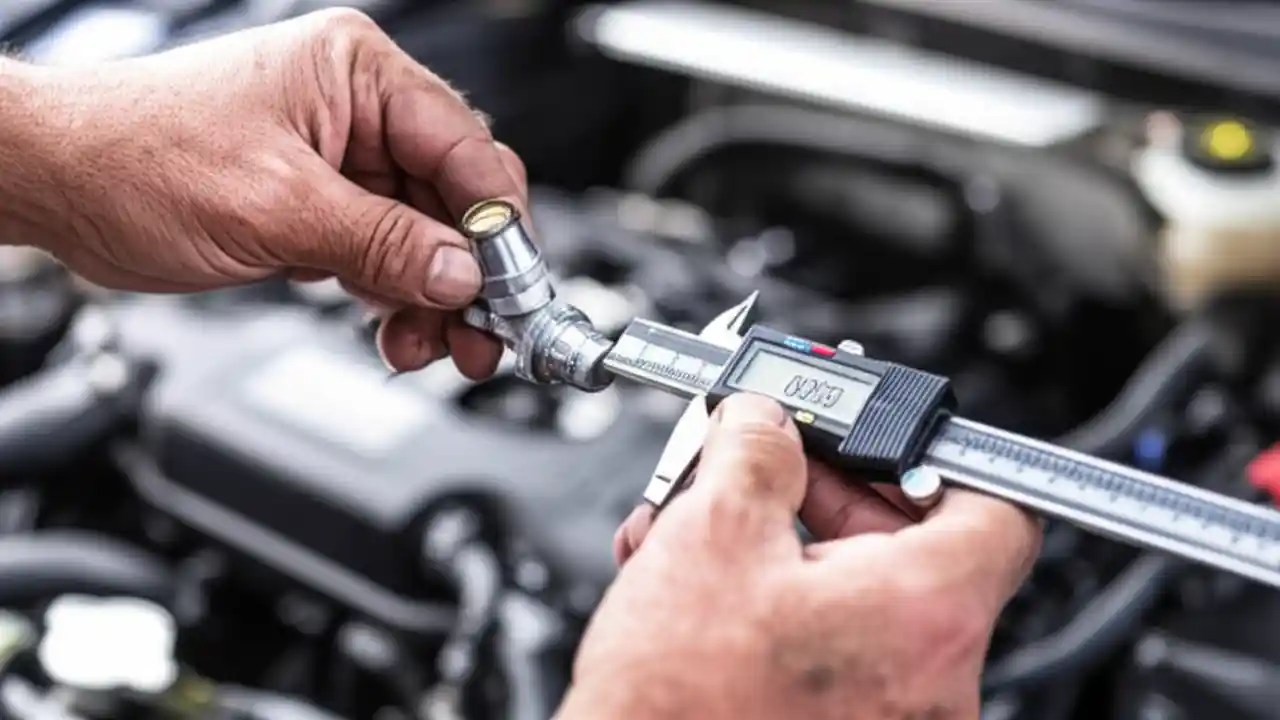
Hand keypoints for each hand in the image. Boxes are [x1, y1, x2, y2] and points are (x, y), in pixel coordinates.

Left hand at [0, 9, 516, 376]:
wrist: (56, 185)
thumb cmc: (133, 157)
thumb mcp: (274, 206)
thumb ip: (381, 243)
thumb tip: (461, 273)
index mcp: (357, 74)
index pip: (465, 149)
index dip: (498, 226)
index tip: (513, 289)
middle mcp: (358, 111)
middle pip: (456, 198)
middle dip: (472, 273)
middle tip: (484, 335)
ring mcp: (341, 160)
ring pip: (426, 237)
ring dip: (434, 298)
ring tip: (432, 346)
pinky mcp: (322, 205)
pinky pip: (386, 255)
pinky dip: (397, 300)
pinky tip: (398, 332)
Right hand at [557, 394, 1040, 719]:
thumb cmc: (677, 702)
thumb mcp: (712, 531)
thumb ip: (758, 450)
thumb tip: (766, 421)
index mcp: (927, 614)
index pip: (998, 507)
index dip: (930, 459)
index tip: (873, 445)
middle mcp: (934, 681)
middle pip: (912, 549)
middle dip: (825, 498)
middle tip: (768, 476)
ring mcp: (896, 719)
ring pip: (859, 599)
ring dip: (783, 552)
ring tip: (704, 538)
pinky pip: (839, 651)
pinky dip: (782, 610)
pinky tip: (706, 593)